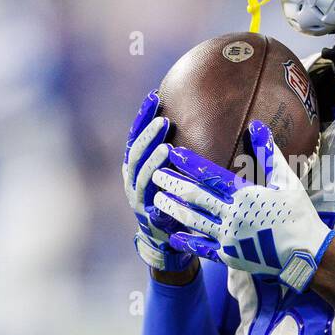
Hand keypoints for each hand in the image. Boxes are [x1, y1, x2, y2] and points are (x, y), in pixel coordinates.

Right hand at [122, 91, 193, 272]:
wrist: (170, 239)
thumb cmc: (178, 201)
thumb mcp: (176, 175)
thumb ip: (179, 153)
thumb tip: (201, 121)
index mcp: (139, 165)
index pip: (138, 135)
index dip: (144, 116)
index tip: (155, 95)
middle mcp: (132, 176)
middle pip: (136, 147)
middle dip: (147, 129)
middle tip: (161, 113)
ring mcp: (135, 193)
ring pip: (138, 166)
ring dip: (150, 147)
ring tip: (163, 132)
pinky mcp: (143, 209)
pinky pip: (146, 187)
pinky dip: (153, 171)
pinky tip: (165, 158)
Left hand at [152, 121, 334, 291]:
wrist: (304, 253)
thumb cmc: (297, 214)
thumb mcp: (286, 181)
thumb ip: (268, 154)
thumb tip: (256, 126)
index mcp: (245, 196)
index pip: (211, 176)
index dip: (190, 164)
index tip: (173, 153)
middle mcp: (232, 216)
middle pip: (195, 197)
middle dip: (173, 184)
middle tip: (156, 174)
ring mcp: (228, 238)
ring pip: (193, 221)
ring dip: (173, 208)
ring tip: (157, 198)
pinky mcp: (228, 256)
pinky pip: (202, 249)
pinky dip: (186, 242)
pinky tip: (172, 236)